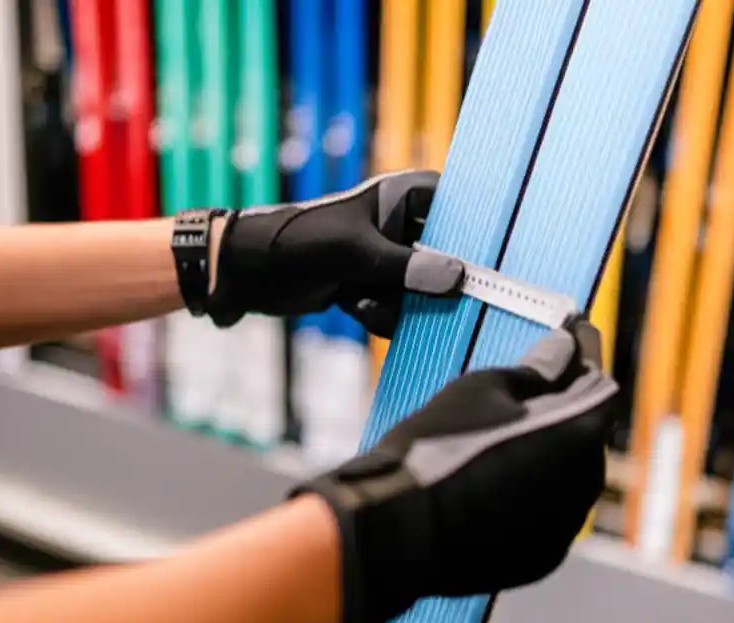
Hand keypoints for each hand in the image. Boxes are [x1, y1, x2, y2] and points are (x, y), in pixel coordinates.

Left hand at [206, 170, 464, 334]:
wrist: (248, 272)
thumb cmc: (298, 242)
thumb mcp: (355, 254)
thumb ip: (407, 267)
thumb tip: (458, 278)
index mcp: (401, 196)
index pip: (458, 206)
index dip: (475, 234)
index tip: (486, 266)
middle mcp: (401, 225)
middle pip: (447, 258)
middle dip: (429, 287)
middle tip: (426, 301)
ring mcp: (390, 259)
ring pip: (424, 291)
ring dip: (398, 305)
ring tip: (364, 301)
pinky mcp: (375, 286)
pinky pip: (401, 308)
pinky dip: (381, 314)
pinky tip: (354, 308)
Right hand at [293, 317, 618, 622]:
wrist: (396, 529)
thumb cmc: (437, 447)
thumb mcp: (482, 389)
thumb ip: (534, 370)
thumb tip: (562, 349)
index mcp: (580, 436)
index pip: (599, 384)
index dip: (584, 355)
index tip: (572, 332)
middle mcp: (584, 485)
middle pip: (584, 431)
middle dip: (565, 404)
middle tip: (535, 377)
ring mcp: (563, 528)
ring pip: (565, 474)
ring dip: (547, 449)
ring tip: (507, 429)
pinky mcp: (539, 559)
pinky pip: (545, 513)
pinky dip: (529, 491)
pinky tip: (495, 475)